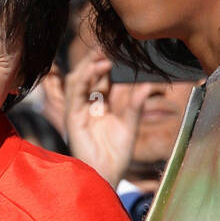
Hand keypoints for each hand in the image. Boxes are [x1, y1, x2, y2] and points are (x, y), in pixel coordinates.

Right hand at [64, 46, 153, 185]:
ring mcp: (79, 109)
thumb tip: (147, 84)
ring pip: (79, 78)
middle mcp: (90, 104)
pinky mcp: (72, 116)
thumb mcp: (130, 125)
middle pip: (90, 74)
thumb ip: (136, 104)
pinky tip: (97, 68)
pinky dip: (84, 77)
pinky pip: (75, 91)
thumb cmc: (116, 155)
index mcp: (103, 105)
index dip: (111, 62)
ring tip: (105, 55)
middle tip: (110, 45)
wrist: (106, 176)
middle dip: (98, 58)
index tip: (123, 50)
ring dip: (90, 64)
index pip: (105, 77)